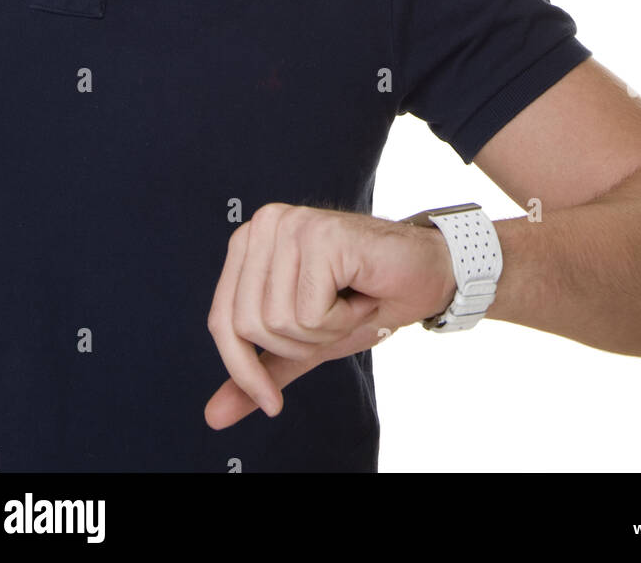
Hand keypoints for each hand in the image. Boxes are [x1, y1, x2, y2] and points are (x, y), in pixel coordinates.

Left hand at [204, 202, 455, 428]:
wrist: (426, 276)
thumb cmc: (366, 299)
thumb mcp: (305, 342)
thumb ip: (260, 369)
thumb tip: (214, 416)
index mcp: (251, 241)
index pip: (222, 320)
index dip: (244, 369)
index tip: (271, 402)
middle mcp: (266, 224)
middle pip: (249, 325)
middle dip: (299, 344)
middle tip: (336, 322)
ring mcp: (292, 225)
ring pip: (278, 321)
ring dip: (325, 331)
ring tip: (350, 304)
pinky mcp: (320, 235)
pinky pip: (310, 312)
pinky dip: (342, 320)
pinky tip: (362, 295)